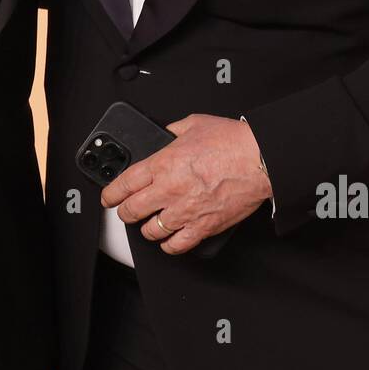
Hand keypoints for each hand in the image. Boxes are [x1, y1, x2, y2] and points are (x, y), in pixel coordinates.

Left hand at [100, 114, 271, 254]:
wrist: (260, 159)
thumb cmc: (232, 142)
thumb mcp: (194, 124)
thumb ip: (173, 131)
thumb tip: (165, 134)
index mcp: (163, 164)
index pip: (124, 184)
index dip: (111, 193)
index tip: (109, 197)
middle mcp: (169, 189)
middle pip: (131, 210)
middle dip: (125, 212)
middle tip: (127, 211)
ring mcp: (185, 211)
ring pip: (151, 231)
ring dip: (147, 228)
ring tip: (150, 224)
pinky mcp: (203, 227)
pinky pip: (176, 245)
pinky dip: (168, 245)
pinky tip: (169, 240)